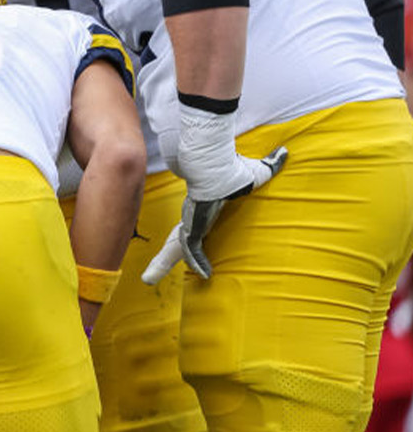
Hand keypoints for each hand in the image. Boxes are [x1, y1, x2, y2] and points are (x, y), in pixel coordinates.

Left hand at [144, 145, 285, 282]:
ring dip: (163, 262)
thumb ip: (269, 165)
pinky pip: (192, 246)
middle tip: (147, 275)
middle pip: (177, 239)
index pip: (192, 225)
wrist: (218, 164)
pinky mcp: (194, 223)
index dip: (190, 237)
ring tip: (148, 278)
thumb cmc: (234, 167)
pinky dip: (196, 259)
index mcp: (203, 207)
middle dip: (163, 257)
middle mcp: (194, 215)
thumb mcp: (256, 171)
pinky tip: (203, 274)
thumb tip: (284, 152)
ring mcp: (192, 219)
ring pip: (177, 245)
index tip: (190, 246)